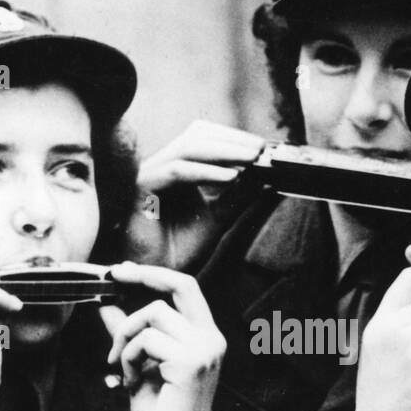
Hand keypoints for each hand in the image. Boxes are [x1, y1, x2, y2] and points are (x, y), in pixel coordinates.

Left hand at [100, 263, 225, 410]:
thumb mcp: (139, 367)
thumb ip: (129, 336)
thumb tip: (107, 307)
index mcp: (206, 339)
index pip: (187, 289)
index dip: (155, 274)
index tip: (123, 270)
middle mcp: (212, 340)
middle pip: (178, 286)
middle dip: (142, 276)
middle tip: (112, 277)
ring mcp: (204, 350)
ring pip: (151, 315)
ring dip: (125, 338)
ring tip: (123, 367)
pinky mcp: (190, 363)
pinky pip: (144, 341)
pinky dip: (127, 358)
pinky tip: (131, 382)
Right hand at [124, 121, 265, 270]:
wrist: (154, 275)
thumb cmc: (178, 250)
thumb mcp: (219, 218)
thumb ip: (239, 198)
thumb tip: (268, 180)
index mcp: (178, 168)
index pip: (206, 138)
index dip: (234, 139)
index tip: (263, 148)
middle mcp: (162, 165)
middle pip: (197, 135)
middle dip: (232, 140)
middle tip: (260, 149)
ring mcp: (150, 173)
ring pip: (188, 147)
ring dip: (224, 151)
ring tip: (251, 159)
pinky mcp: (141, 186)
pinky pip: (177, 171)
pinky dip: (206, 172)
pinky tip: (231, 177)